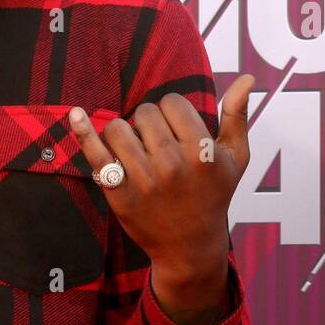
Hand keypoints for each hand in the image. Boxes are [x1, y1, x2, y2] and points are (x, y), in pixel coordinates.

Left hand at [67, 74, 253, 278]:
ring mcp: (144, 180)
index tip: (176, 128)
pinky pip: (97, 154)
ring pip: (119, 128)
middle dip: (149, 122)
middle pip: (145, 113)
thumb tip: (248, 78)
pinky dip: (84, 132)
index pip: (172, 102)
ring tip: (137, 150)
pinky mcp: (119, 193)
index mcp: (202, 152)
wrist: (189, 246)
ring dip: (124, 133)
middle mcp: (173, 165)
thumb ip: (237, 117)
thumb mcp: (235, 158)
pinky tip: (76, 114)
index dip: (172, 111)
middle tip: (158, 145)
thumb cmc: (214, 195)